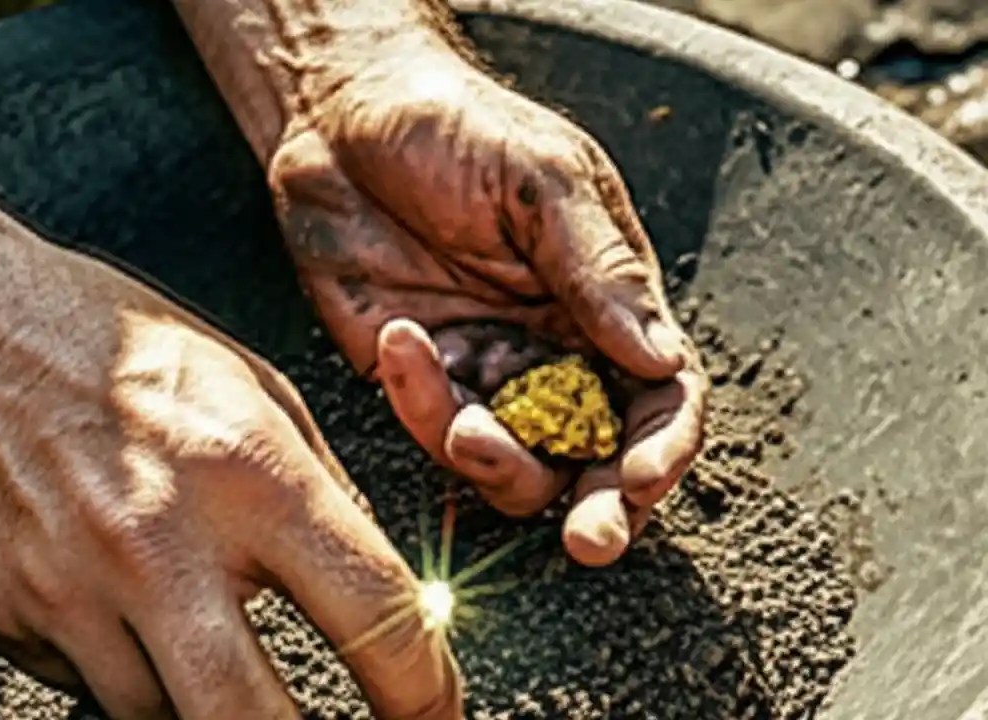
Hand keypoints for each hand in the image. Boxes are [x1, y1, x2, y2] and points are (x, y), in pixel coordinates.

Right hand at [0, 242, 459, 719]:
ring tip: (215, 652)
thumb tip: (370, 577)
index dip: (424, 690)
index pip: (373, 615)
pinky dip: (133, 677)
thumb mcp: (250, 382)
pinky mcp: (12, 616)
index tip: (432, 711)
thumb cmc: (105, 339)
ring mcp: (75, 589)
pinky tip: (134, 619)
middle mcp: (160, 542)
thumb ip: (321, 488)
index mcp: (246, 472)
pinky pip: (93, 690)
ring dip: (210, 709)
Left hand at [267, 52, 707, 565]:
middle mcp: (556, 348)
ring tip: (465, 427)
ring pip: (516, 464)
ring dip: (499, 463)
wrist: (341, 116)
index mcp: (607, 302)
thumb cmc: (454, 126)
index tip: (641, 480)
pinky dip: (420, 405)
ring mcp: (488, 369)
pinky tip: (400, 345)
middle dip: (600, 506)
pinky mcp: (419, 377)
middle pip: (598, 454)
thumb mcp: (543, 180)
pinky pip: (432, 426)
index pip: (661, 395)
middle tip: (588, 539)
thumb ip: (601, 271)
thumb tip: (660, 359)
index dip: (663, 448)